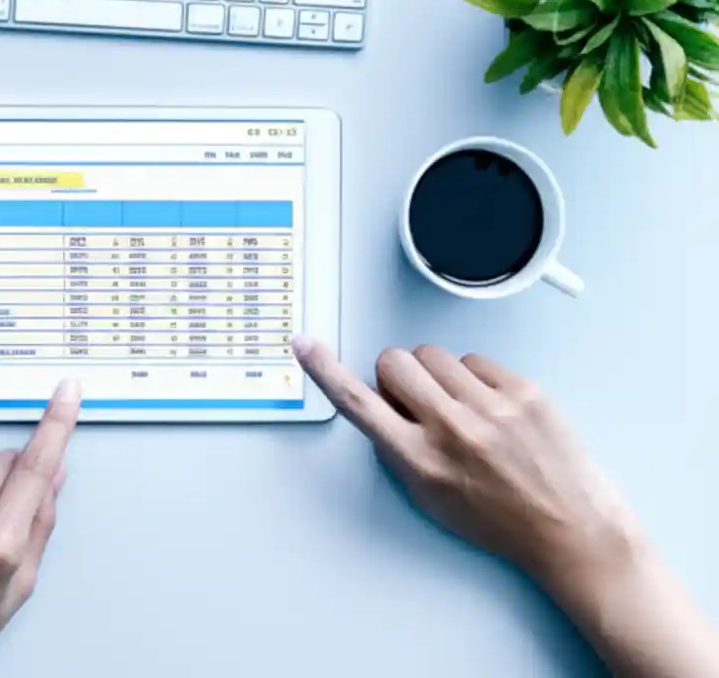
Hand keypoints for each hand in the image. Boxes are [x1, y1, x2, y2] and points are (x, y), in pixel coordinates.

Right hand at [294, 339, 718, 676]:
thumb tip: (383, 406)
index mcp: (419, 460)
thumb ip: (398, 450)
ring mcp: (490, 405)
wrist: (570, 528)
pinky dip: (475, 378)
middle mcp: (450, 428)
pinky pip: (476, 360)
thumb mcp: (429, 498)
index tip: (306, 346)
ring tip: (461, 408)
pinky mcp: (523, 390)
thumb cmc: (501, 521)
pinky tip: (490, 408)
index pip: (358, 403)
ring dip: (436, 375)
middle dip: (396, 374)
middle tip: (415, 398)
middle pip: (394, 362)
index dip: (325, 371)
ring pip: (433, 354)